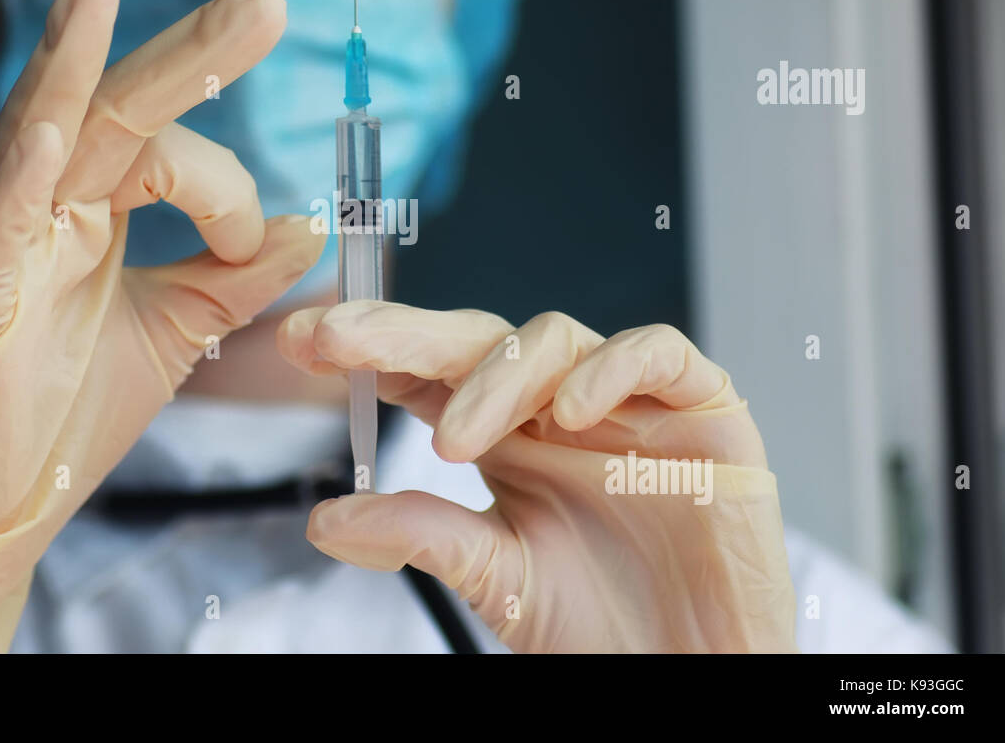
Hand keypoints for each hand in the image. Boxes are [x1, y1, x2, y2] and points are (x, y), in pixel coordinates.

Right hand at [0, 0, 324, 652]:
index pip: (167, 154)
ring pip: (38, 143)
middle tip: (265, 7)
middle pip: (113, 114)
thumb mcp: (179, 331)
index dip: (231, 188)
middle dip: (186, 57)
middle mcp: (45, 215)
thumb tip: (311, 223)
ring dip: (68, 68)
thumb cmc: (70, 412)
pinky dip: (19, 183)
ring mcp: (1, 254)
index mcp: (91, 214)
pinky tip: (48, 133)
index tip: (257, 242)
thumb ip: (238, 278)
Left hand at [278, 303, 796, 652]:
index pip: (428, 371)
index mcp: (504, 435)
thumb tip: (325, 518)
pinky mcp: (703, 408)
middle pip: (478, 338)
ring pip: (553, 338)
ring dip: (495, 377)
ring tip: (456, 441)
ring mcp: (629, 401)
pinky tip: (568, 412)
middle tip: (340, 339)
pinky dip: (611, 368)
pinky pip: (657, 352)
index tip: (301, 342)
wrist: (694, 672)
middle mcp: (557, 405)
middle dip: (404, 331)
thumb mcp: (495, 576)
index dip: (370, 348)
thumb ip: (421, 534)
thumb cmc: (600, 626)